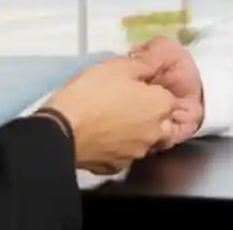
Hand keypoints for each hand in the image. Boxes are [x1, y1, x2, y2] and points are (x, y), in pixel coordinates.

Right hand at [41, 56, 174, 174]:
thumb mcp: (118, 66)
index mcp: (159, 106)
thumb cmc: (93, 91)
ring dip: (134, 132)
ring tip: (110, 121)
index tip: (138, 87)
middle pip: (160, 122)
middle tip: (126, 103)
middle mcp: (155, 133)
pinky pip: (122, 153)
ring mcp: (136, 154)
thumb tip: (156, 65)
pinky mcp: (116, 168)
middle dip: (149, 114)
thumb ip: (144, 64)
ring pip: (142, 140)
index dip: (154, 91)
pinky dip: (116, 146)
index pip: (169, 98)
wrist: (62, 129)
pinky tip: (101, 138)